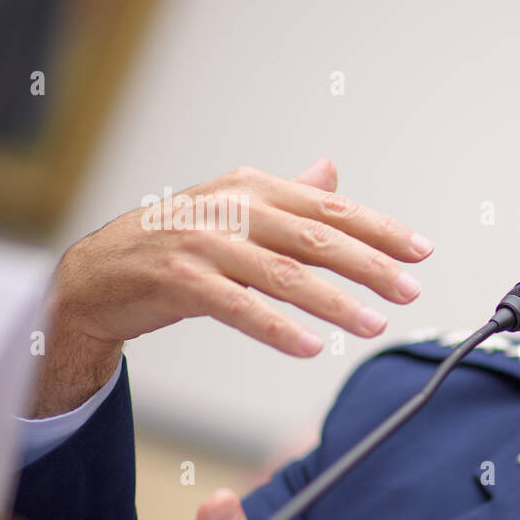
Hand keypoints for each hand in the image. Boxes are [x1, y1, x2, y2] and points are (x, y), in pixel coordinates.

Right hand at [31, 159, 430, 415]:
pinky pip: (238, 307)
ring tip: (374, 324)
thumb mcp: (235, 210)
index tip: (422, 252)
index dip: (380, 229)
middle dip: (369, 265)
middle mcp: (233, 208)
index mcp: (253, 188)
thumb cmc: (178, 242)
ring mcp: (204, 243)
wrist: (97, 272)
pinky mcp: (179, 280)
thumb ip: (287, 197)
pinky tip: (313, 346)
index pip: (330, 209)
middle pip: (315, 237)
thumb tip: (331, 173)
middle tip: (410, 290)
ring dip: (334, 302)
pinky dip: (278, 328)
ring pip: (283, 273)